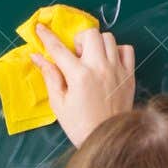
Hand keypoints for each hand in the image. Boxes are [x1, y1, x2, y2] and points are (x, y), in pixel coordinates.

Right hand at [29, 25, 135, 146]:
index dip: (47, 36)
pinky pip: (126, 49)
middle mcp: (99, 67)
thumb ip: (50, 76)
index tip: (40, 27)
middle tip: (74, 54)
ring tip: (91, 58)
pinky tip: (108, 62)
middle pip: (90, 34)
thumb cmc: (79, 125)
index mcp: (79, 75)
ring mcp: (117, 69)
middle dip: (78, 39)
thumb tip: (37, 57)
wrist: (107, 139)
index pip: (59, 48)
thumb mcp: (59, 103)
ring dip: (96, 43)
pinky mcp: (129, 75)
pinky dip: (116, 50)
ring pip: (108, 38)